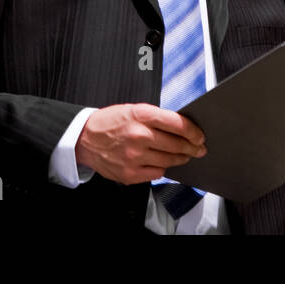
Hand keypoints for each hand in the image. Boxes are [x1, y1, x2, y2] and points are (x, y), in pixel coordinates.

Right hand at [74, 103, 205, 184]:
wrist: (84, 138)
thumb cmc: (110, 122)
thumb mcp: (133, 109)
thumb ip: (156, 118)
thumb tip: (181, 128)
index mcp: (141, 115)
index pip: (177, 124)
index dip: (194, 132)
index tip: (200, 136)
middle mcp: (139, 135)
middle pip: (177, 145)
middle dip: (192, 147)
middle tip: (198, 149)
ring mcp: (134, 156)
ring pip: (169, 161)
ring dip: (180, 159)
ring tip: (184, 156)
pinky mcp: (130, 173)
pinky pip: (157, 173)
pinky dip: (162, 169)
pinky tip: (162, 163)